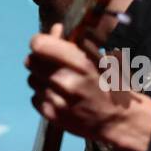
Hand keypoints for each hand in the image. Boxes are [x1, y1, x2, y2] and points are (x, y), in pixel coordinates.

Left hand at [25, 24, 150, 150]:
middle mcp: (65, 82)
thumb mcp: (101, 59)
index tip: (46, 42)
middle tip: (52, 61)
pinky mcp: (51, 115)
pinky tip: (58, 94)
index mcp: (80, 64)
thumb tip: (55, 29)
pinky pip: (34, 96)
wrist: (119, 121)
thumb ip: (75, 44)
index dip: (40, 41)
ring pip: (31, 79)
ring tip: (58, 79)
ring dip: (40, 76)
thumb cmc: (113, 86)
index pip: (40, 45)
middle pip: (31, 61)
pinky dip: (43, 93)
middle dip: (39, 58)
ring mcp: (56, 101)